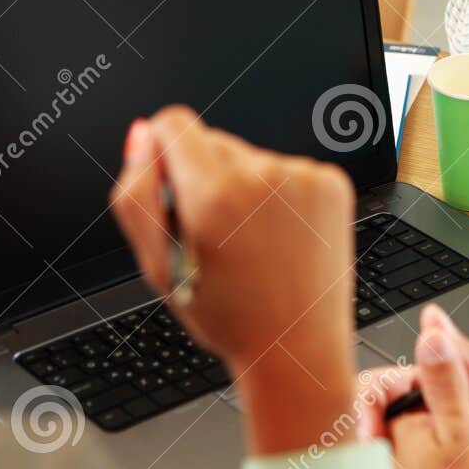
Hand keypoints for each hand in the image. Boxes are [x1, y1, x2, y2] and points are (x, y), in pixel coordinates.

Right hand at [109, 107, 357, 454]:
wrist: (297, 345)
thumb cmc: (225, 314)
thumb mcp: (158, 265)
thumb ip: (137, 195)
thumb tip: (142, 133)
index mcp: (213, 196)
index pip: (173, 123)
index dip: (162, 150)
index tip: (169, 181)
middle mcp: (263, 176)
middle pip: (212, 140)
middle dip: (203, 178)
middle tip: (214, 234)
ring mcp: (303, 177)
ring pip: (250, 157)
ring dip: (243, 188)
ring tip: (251, 242)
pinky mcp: (331, 182)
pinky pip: (287, 169)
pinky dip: (280, 195)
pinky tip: (280, 236)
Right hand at [377, 305, 468, 468]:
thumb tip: (431, 319)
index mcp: (443, 385)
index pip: (387, 391)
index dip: (369, 410)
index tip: (367, 434)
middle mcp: (438, 419)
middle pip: (396, 435)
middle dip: (406, 451)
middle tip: (422, 462)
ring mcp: (446, 454)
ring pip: (412, 467)